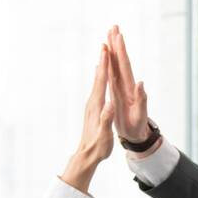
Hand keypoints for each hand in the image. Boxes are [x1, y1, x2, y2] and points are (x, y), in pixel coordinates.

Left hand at [59, 44, 115, 192]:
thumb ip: (106, 118)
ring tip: (104, 53)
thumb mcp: (104, 134)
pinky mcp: (94, 108)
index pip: (101, 81)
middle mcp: (93, 102)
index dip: (104, 65)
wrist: (87, 154)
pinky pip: (98, 87)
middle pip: (98, 76)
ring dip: (101, 65)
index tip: (106, 50)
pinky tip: (100, 74)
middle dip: (102, 60)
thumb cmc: (98, 146)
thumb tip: (110, 104)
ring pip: (97, 80)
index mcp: (97, 105)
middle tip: (105, 43)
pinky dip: (100, 77)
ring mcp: (92, 104)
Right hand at [106, 25, 150, 144]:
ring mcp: (120, 88)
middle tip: (113, 26)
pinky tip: (103, 59)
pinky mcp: (116, 93)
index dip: (122, 51)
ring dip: (112, 51)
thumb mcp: (140, 115)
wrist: (137, 136)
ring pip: (115, 65)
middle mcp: (125, 85)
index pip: (125, 66)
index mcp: (130, 89)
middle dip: (117, 44)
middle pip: (120, 61)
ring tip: (108, 36)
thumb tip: (141, 82)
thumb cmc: (138, 127)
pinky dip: (107, 65)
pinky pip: (110, 75)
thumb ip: (141, 99)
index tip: (118, 35)